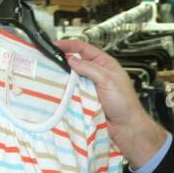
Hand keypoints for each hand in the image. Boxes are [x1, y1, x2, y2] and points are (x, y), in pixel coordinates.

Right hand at [54, 38, 167, 168]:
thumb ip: (90, 69)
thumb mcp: (108, 81)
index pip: (85, 49)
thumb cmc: (124, 103)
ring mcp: (89, 88)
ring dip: (62, 77)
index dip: (70, 45)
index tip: (56, 45)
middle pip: (76, 63)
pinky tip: (56, 90)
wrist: (125, 127)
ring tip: (48, 74)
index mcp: (104, 64)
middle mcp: (96, 74)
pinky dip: (64, 91)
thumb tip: (72, 60)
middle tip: (48, 60)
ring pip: (72, 78)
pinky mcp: (84, 100)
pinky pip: (71, 93)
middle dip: (63, 61)